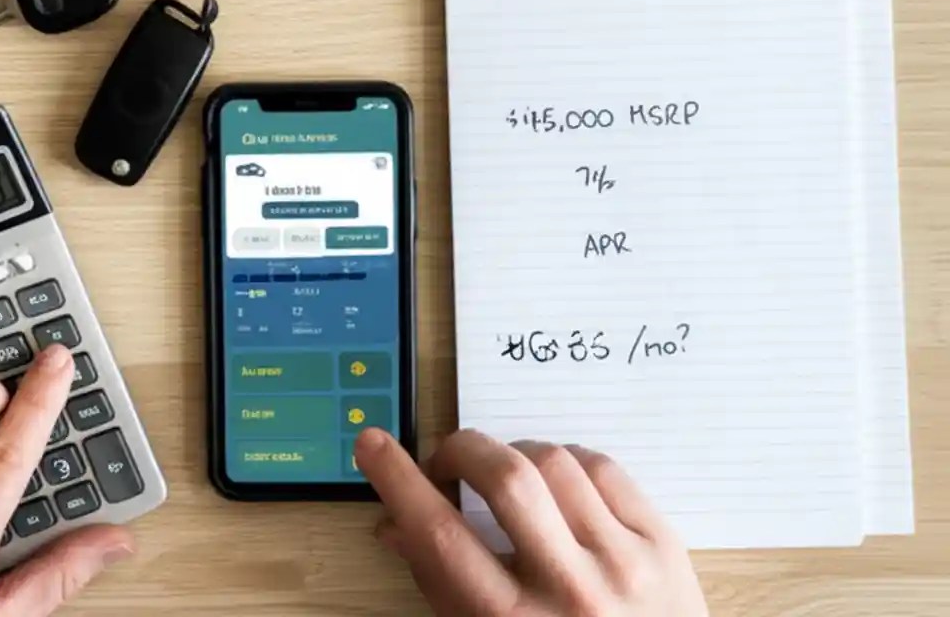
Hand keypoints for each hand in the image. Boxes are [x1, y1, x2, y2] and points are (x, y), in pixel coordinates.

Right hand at [355, 428, 706, 615]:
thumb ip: (440, 586)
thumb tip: (394, 525)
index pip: (440, 535)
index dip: (398, 481)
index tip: (373, 446)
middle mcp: (569, 591)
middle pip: (505, 480)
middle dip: (460, 450)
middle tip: (445, 461)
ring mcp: (623, 563)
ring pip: (554, 462)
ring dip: (513, 455)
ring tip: (503, 478)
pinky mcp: (662, 544)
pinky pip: (604, 468)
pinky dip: (565, 461)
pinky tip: (554, 482)